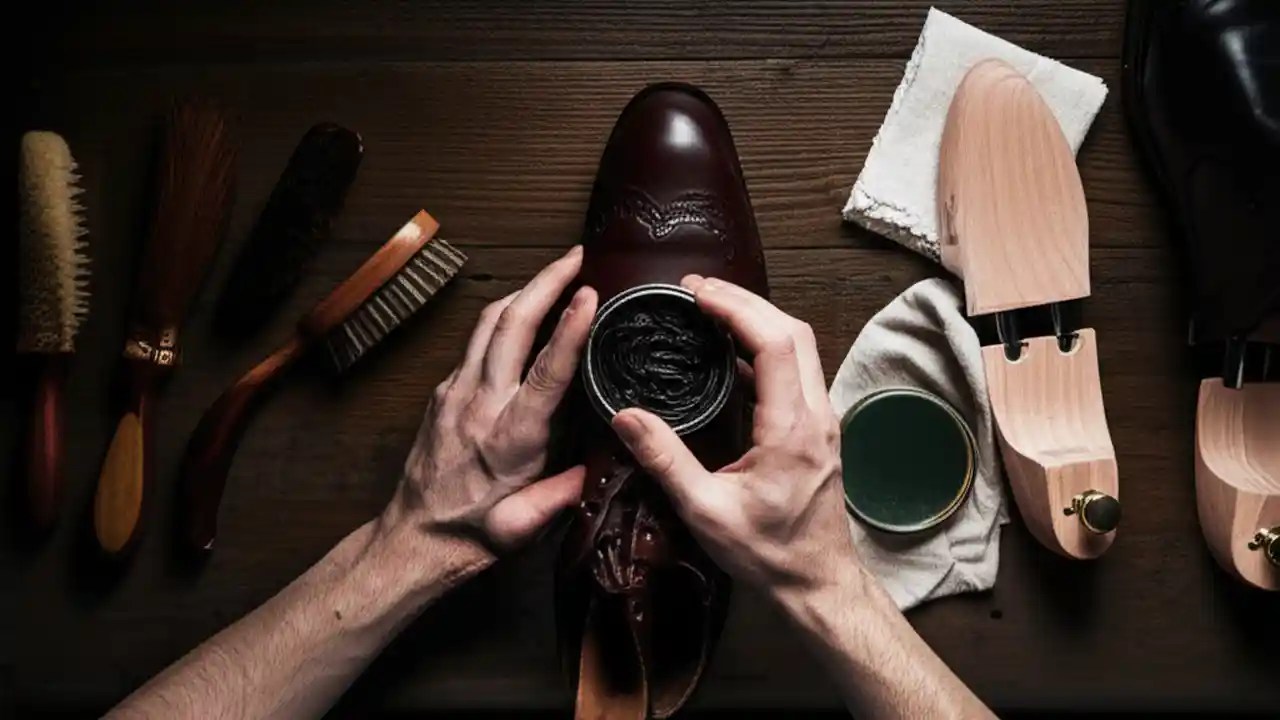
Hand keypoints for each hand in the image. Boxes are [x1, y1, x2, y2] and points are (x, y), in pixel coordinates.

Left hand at [382, 246, 597, 569]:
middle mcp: (481, 404)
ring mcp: (456, 392)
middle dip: (545, 282)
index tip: (591, 292)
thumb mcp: (526, 526)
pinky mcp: (443, 392)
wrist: (413, 538)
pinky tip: (522, 311)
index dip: (570, 328)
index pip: (546, 371)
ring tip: (555, 270)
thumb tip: (609, 462)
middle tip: (577, 256)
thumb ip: (565, 493)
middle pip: (512, 325)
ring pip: (488, 323)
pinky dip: (502, 317)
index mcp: (511, 436)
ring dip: (524, 290)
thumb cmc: (473, 534)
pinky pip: (474, 342)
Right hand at [610, 275, 855, 596]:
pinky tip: (729, 351)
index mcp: (792, 429)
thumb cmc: (768, 554)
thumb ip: (665, 460)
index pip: (773, 342)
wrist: (817, 583)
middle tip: (697, 289)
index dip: (736, 307)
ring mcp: (822, 420)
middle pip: (792, 331)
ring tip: (710, 307)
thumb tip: (625, 416)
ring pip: (800, 346)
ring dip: (758, 319)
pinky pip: (796, 369)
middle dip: (745, 300)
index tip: (697, 292)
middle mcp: (816, 415)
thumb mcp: (705, 511)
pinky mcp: (817, 428)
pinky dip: (764, 346)